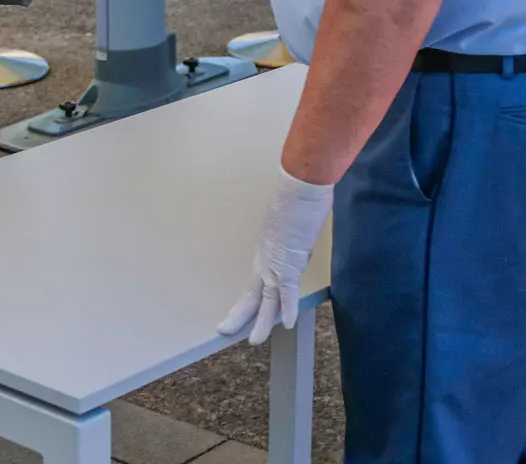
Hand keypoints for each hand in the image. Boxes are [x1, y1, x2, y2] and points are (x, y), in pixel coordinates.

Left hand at [217, 167, 333, 344]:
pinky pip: (287, 290)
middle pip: (251, 294)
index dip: (249, 300)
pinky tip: (285, 325)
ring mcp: (278, 261)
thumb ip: (292, 236)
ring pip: (267, 300)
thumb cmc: (298, 197)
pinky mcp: (291, 260)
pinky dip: (287, 309)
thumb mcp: (292, 223)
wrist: (301, 184)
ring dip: (261, 323)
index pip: (256, 282)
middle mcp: (266, 259)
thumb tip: (299, 237)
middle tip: (224, 331)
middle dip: (239, 316)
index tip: (241, 312)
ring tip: (253, 341)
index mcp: (266, 251)